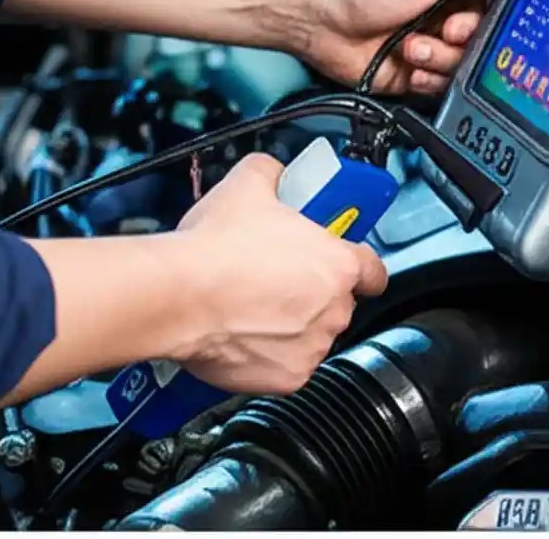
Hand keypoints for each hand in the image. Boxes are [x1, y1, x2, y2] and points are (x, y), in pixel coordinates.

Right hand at [171, 153, 387, 394]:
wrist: (175, 297)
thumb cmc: (213, 249)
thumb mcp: (247, 186)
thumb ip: (272, 173)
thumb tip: (274, 171)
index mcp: (339, 264)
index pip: (373, 270)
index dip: (357, 265)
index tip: (343, 262)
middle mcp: (335, 309)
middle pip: (337, 302)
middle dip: (311, 292)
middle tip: (275, 279)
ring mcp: (313, 345)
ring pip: (312, 335)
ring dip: (291, 324)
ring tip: (251, 305)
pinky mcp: (288, 378)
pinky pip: (287, 366)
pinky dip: (269, 356)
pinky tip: (243, 334)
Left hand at [303, 0, 529, 93]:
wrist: (319, 20)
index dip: (497, 13)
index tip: (481, 15)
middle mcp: (448, 12)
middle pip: (488, 39)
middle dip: (465, 38)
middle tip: (445, 28)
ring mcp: (435, 44)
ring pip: (467, 66)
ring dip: (440, 58)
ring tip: (412, 45)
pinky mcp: (420, 73)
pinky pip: (444, 87)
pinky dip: (427, 79)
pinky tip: (407, 63)